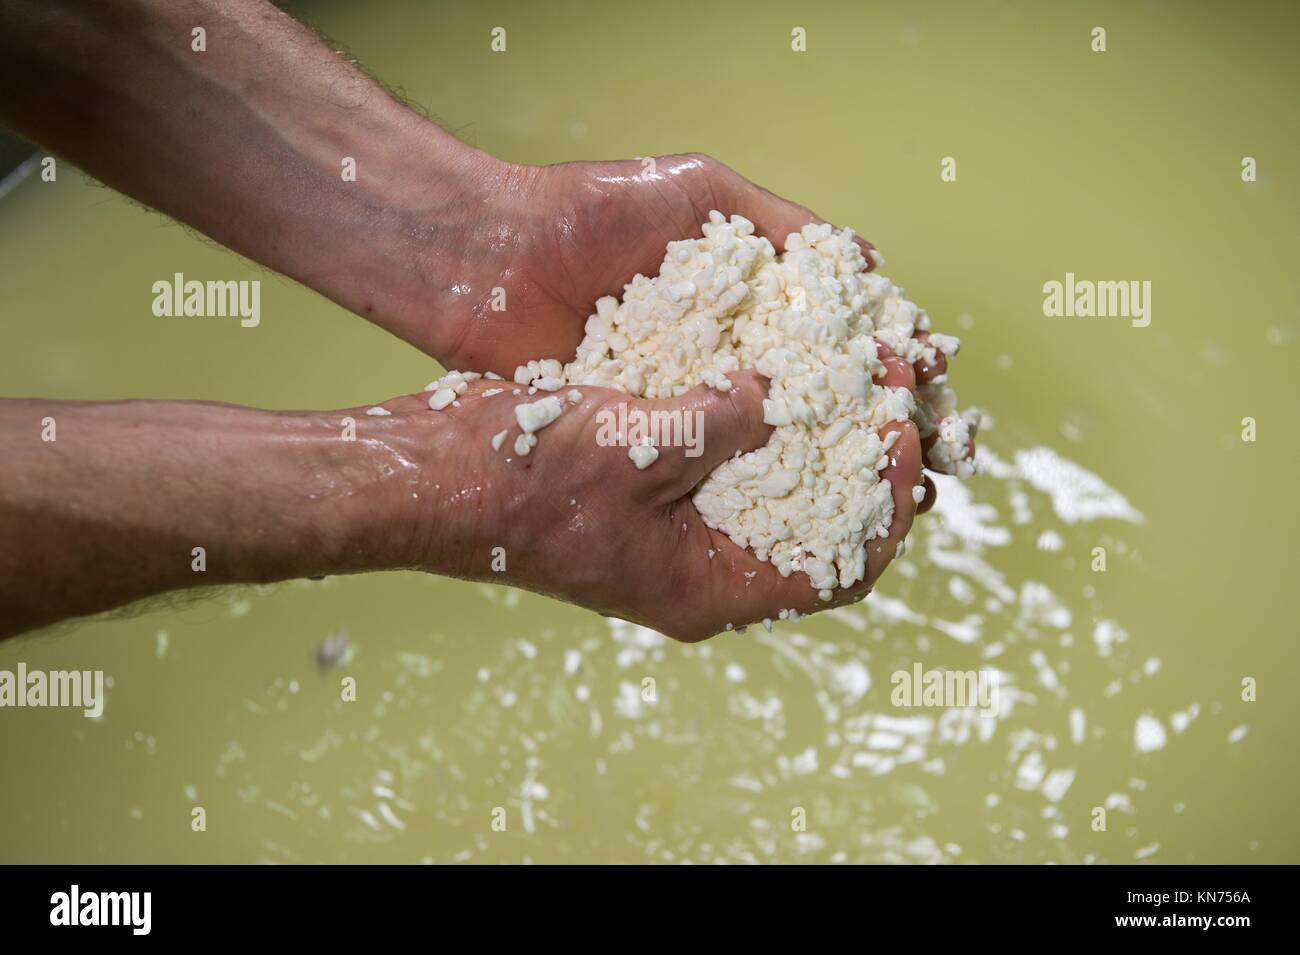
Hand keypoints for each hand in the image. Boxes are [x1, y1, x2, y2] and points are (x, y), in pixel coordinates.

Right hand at [372, 363, 924, 642]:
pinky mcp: (656, 487)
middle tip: (898, 389)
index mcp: (708, 587)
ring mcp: (678, 528)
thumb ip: (725, 424)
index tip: (903, 431)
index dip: (887, 503)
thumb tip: (780, 395)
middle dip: (866, 461)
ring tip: (857, 372)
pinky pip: (738, 459)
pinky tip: (783, 366)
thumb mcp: (639, 448)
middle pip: (822, 529)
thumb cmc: (523, 482)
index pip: (839, 569)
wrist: (435, 475)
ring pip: (783, 490)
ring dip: (822, 433)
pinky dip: (770, 419)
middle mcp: (703, 566)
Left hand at [421, 152, 967, 486]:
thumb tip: (869, 259)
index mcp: (741, 303)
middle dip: (868, 422)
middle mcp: (719, 359)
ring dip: (827, 464)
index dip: (881, 358)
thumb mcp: (700, 194)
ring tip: (884, 480)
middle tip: (918, 441)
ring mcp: (682, 403)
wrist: (490, 260)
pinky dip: (755, 486)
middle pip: (810, 401)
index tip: (927, 373)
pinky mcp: (642, 437)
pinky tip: (802, 501)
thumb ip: (781, 224)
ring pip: (768, 447)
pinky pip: (708, 470)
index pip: (830, 339)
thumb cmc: (591, 214)